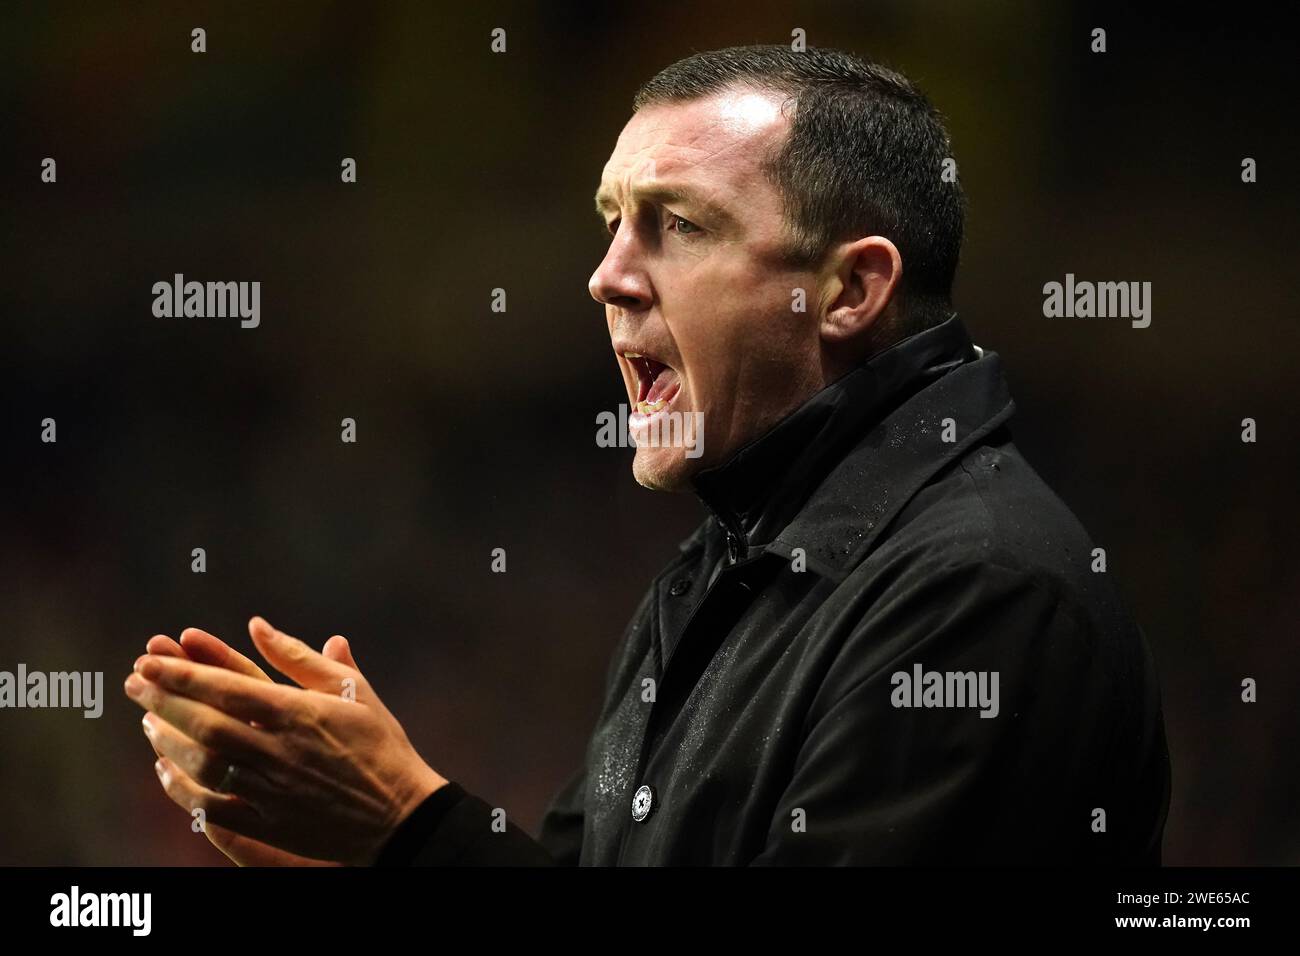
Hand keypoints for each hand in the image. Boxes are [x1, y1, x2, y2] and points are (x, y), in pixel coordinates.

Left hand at [125, 617, 447, 865]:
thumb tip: (258, 625)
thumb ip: (302, 658)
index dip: (183, 674)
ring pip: (203, 765)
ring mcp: (271, 790)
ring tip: (148, 720)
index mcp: (302, 714)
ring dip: (168, 740)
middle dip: (164, 701)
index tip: (150, 660)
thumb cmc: (380, 745)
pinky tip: (165, 770)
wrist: (401, 814)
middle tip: (134, 683)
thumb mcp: (353, 691)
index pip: (229, 688)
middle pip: (206, 724)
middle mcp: (281, 751)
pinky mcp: (268, 823)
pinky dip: (181, 789)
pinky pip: (211, 807)